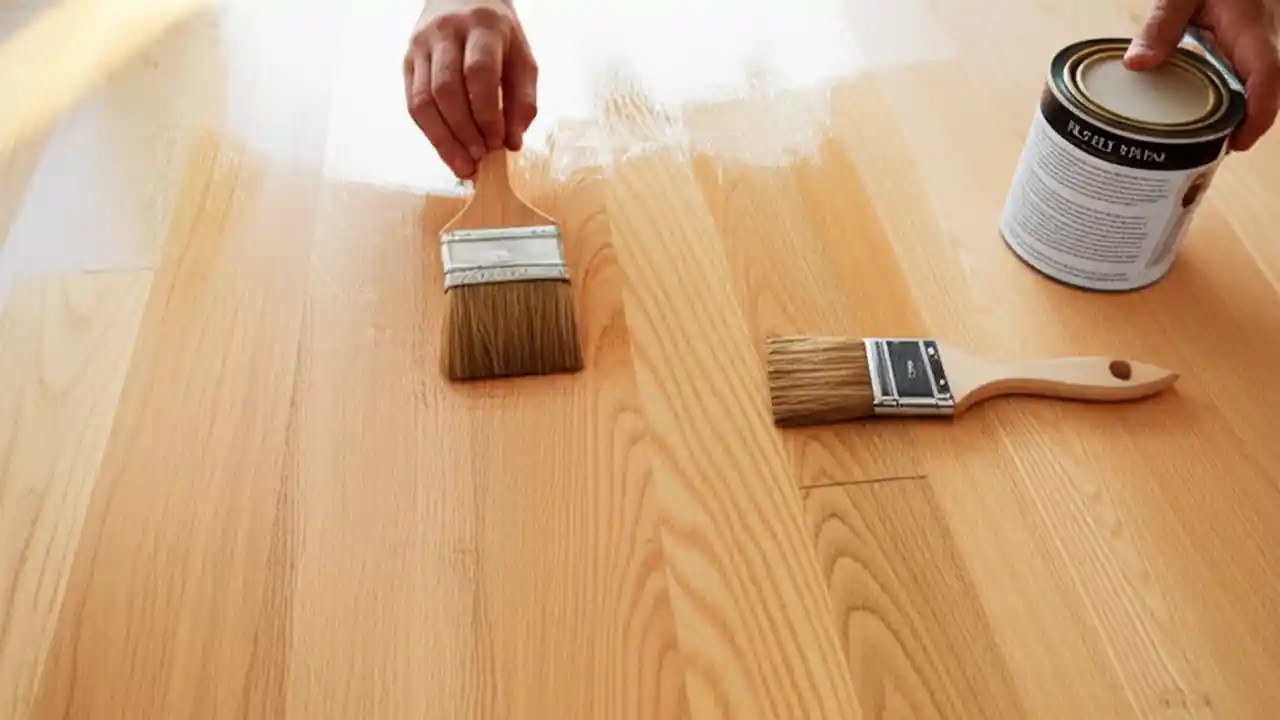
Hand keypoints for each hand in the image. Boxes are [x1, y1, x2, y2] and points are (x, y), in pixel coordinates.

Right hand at [403, 0, 538, 177]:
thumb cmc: (498, 36)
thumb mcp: (522, 58)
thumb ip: (523, 99)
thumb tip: (513, 142)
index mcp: (482, 26)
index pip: (478, 73)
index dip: (486, 113)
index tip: (497, 142)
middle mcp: (445, 32)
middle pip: (446, 89)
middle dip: (464, 131)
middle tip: (480, 157)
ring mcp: (421, 46)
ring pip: (423, 100)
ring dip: (443, 139)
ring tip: (463, 164)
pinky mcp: (407, 61)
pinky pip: (412, 103)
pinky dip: (430, 132)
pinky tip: (447, 150)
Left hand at [1125, 0, 1279, 150]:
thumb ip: (1160, 25)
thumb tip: (1136, 65)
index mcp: (1251, 29)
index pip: (1267, 77)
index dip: (1258, 115)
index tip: (1237, 144)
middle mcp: (1262, 39)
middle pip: (1268, 92)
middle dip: (1247, 126)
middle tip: (1209, 155)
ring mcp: (1257, 43)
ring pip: (1259, 88)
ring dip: (1239, 116)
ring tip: (1204, 144)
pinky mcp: (1246, 45)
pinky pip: (1247, 78)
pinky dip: (1232, 100)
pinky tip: (1203, 114)